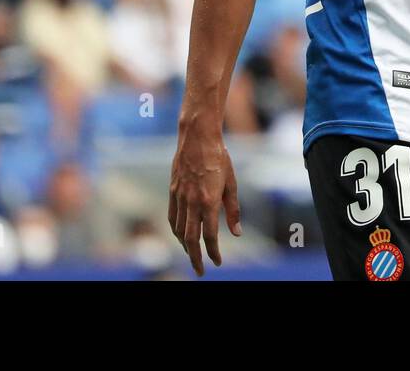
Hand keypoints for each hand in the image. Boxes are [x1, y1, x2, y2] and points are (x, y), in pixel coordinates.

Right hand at [168, 125, 240, 275]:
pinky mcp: (172, 191)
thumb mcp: (232, 183)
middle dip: (195, 257)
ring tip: (192, 255)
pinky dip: (175, 231)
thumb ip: (233, 210)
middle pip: (190, 238)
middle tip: (200, 271)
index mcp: (209, 201)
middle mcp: (192, 202)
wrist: (197, 138)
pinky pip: (172, 217)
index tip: (218, 262)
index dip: (214, 252)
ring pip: (178, 230)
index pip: (210, 235)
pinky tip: (181, 236)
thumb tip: (237, 233)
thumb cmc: (219, 158)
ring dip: (184, 246)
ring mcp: (180, 197)